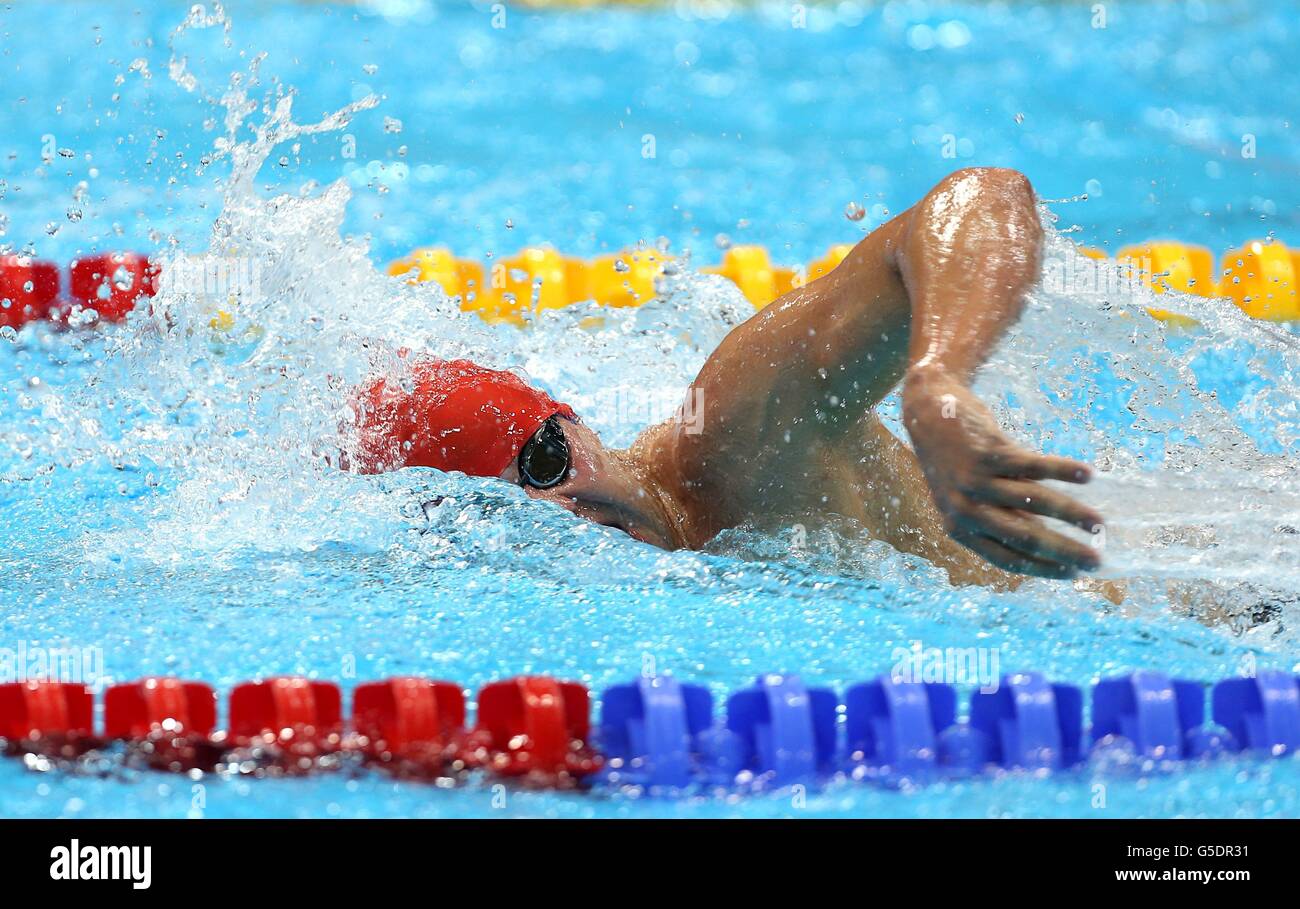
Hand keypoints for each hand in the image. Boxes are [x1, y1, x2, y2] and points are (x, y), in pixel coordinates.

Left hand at [901, 367, 1102, 578]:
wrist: (927, 413)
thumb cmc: (955, 462)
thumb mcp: (968, 499)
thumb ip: (1001, 519)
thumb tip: (1049, 541)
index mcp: (960, 529)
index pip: (1008, 558)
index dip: (1043, 569)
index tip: (1074, 574)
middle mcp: (965, 509)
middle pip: (1024, 537)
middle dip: (1064, 551)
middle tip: (1096, 561)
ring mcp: (976, 481)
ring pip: (1033, 502)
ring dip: (1071, 514)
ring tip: (1100, 523)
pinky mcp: (988, 453)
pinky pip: (1033, 466)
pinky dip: (1062, 470)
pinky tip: (1088, 475)